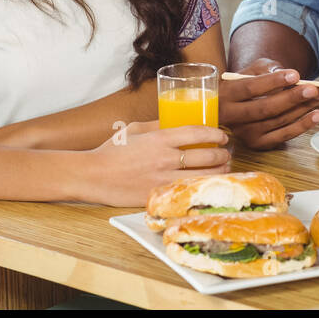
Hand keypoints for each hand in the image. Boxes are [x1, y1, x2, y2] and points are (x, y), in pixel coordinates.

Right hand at [87, 120, 229, 206]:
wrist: (91, 175)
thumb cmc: (111, 151)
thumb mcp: (135, 129)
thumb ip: (158, 125)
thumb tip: (178, 122)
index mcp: (160, 138)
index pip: (199, 133)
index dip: (216, 134)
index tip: (223, 136)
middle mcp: (165, 158)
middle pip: (208, 156)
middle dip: (223, 155)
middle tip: (226, 154)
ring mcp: (163, 179)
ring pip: (204, 177)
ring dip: (219, 172)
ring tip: (223, 169)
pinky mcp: (158, 196)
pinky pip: (188, 192)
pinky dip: (202, 188)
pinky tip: (207, 186)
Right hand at [222, 59, 318, 149]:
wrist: (237, 102)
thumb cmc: (247, 82)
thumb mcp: (253, 69)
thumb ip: (267, 69)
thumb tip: (290, 76)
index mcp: (227, 94)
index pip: (250, 88)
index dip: (273, 81)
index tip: (295, 75)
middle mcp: (232, 117)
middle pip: (265, 108)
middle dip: (292, 98)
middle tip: (313, 89)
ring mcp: (245, 132)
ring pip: (278, 121)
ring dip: (303, 109)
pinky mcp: (258, 143)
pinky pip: (283, 135)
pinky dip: (302, 125)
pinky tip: (316, 114)